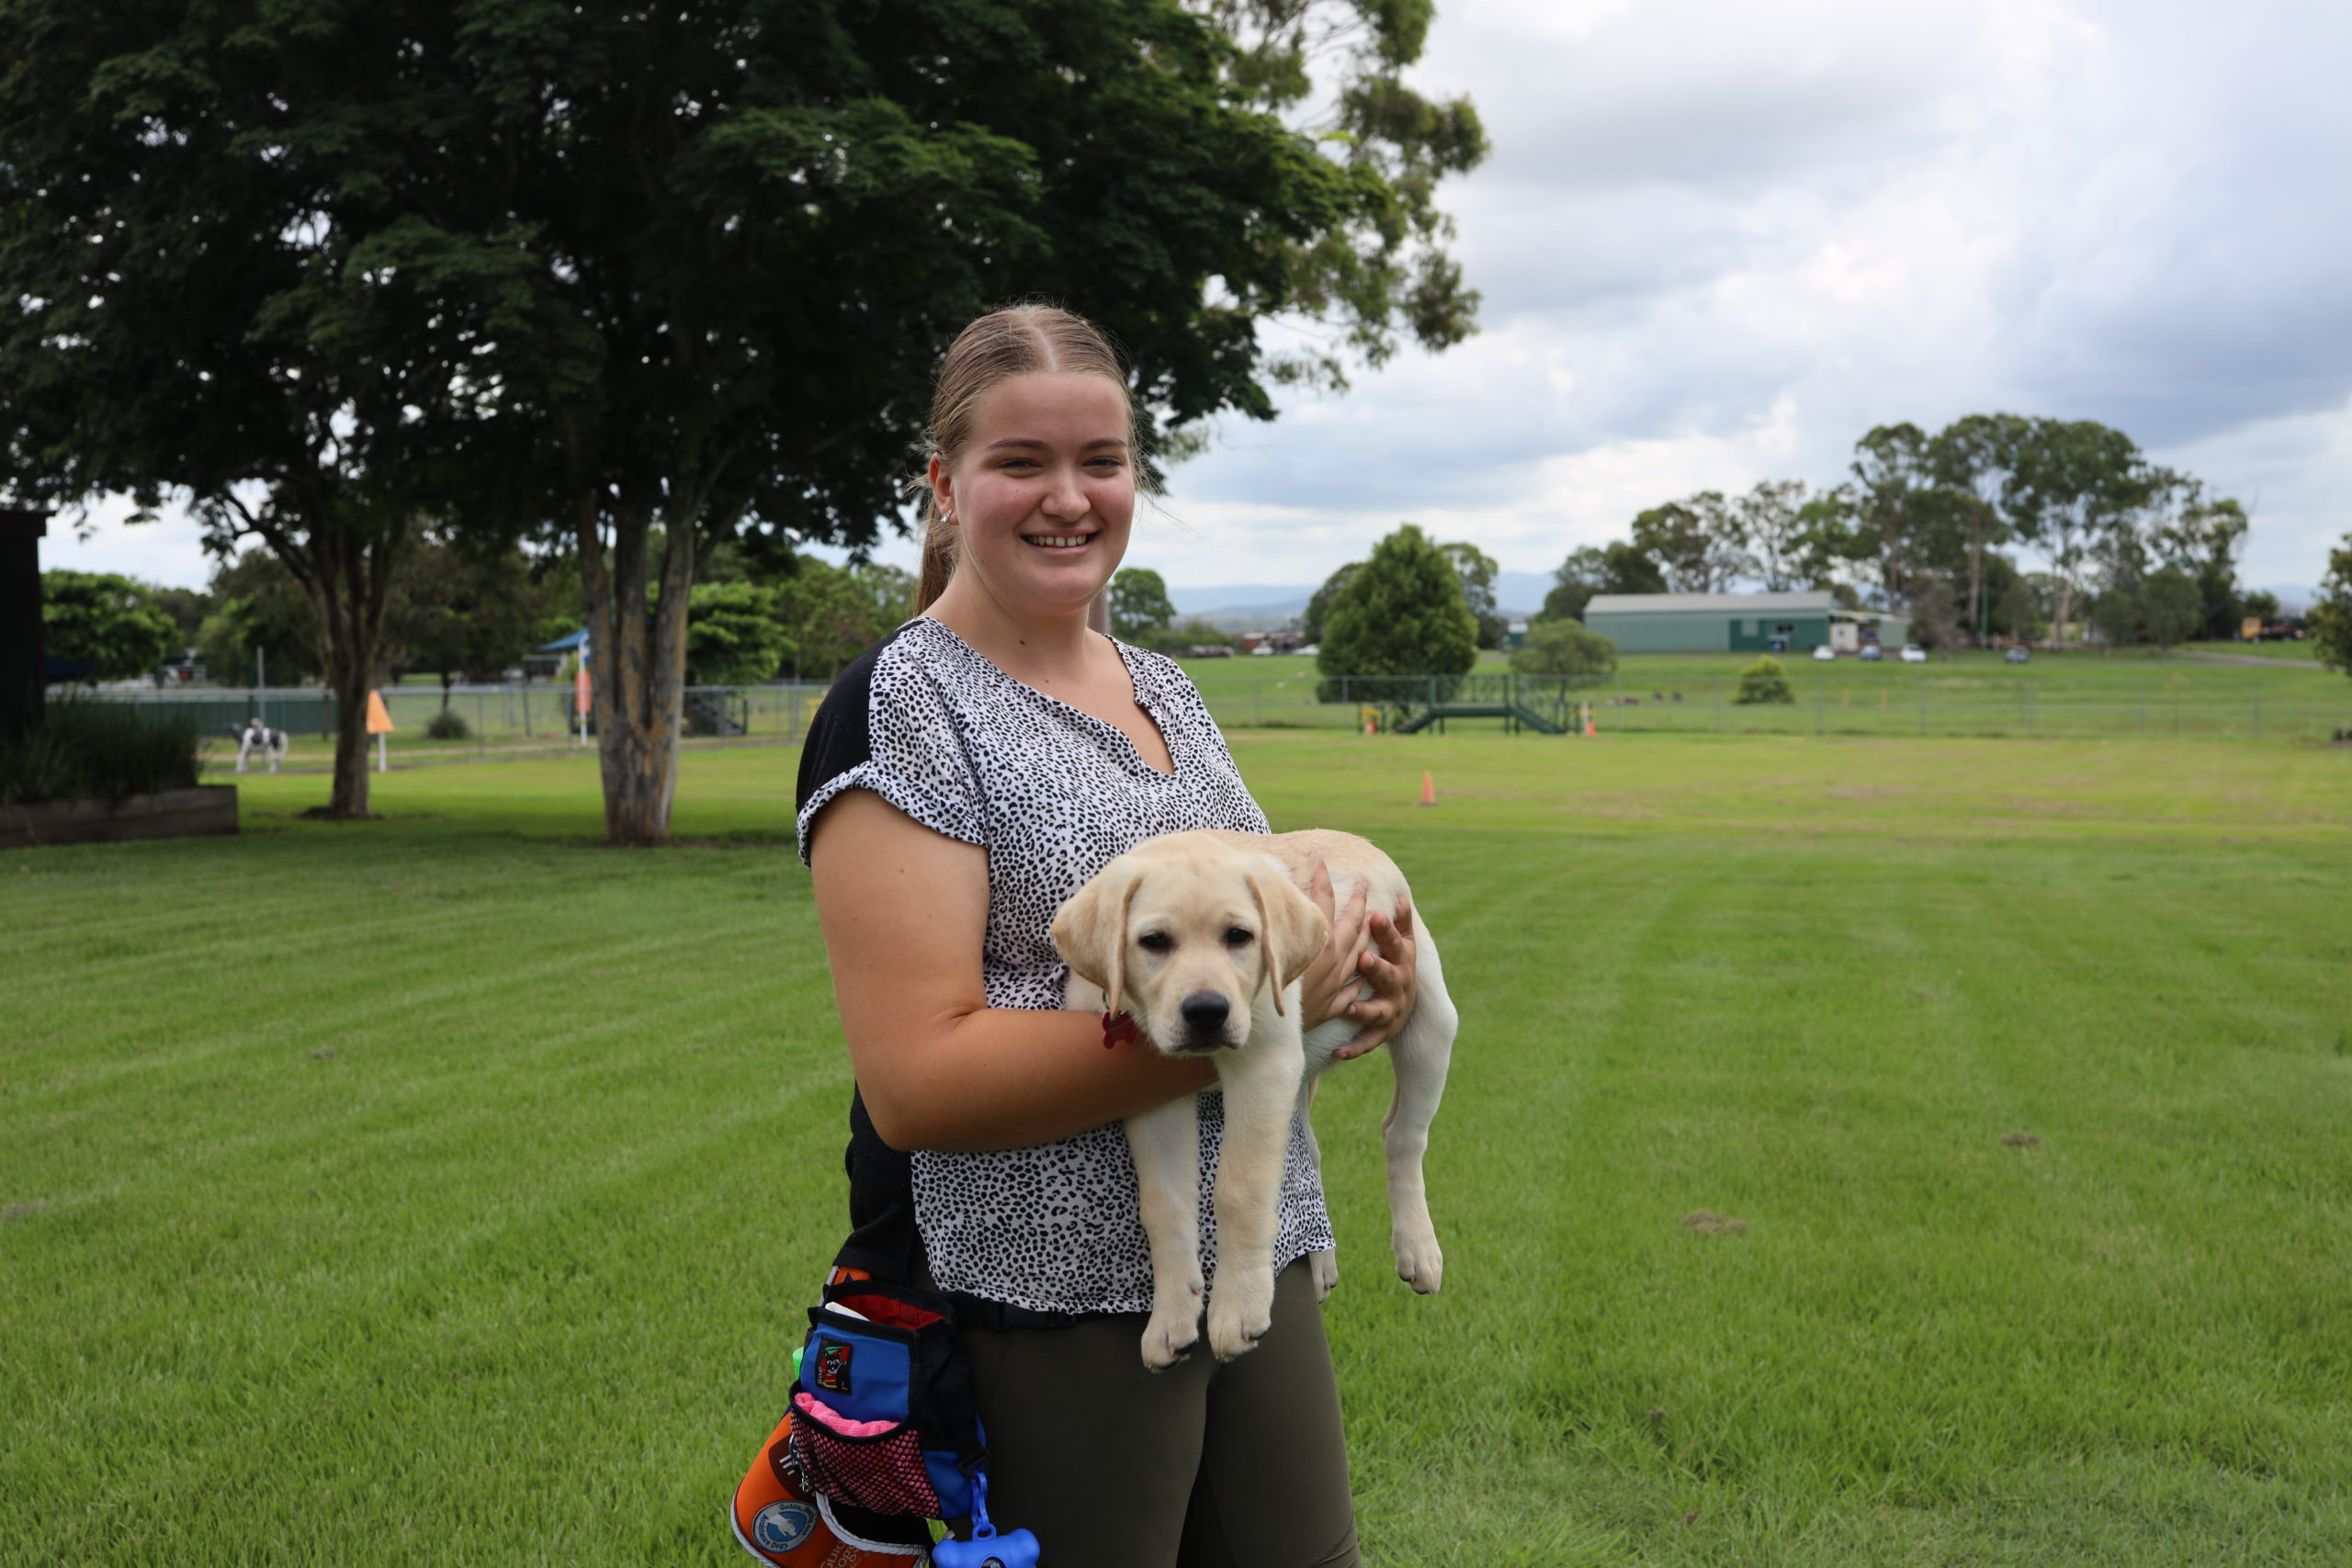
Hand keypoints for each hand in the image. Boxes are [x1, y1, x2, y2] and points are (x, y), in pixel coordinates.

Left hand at [1333, 896, 1415, 1060]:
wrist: (1409, 1009)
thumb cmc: (1397, 967)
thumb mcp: (1403, 946)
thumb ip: (1400, 923)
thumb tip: (1399, 897)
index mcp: (1403, 961)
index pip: (1395, 943)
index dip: (1386, 930)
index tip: (1374, 915)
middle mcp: (1400, 986)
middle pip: (1389, 975)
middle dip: (1377, 967)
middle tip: (1363, 958)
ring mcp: (1392, 1011)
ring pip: (1378, 1010)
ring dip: (1364, 1009)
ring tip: (1348, 1007)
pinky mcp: (1382, 1033)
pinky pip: (1368, 1042)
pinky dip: (1354, 1047)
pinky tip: (1339, 1051)